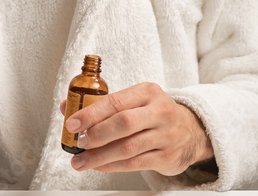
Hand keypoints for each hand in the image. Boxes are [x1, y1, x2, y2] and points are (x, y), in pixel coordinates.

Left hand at [60, 81, 213, 176]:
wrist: (191, 131)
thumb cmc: (154, 114)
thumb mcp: (135, 100)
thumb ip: (102, 103)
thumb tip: (66, 107)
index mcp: (148, 92)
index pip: (116, 101)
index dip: (91, 113)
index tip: (73, 123)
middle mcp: (159, 111)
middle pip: (124, 123)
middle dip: (97, 134)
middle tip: (79, 143)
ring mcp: (166, 135)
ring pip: (128, 147)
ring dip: (100, 156)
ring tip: (81, 161)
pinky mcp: (167, 157)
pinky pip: (135, 163)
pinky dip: (112, 166)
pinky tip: (99, 165)